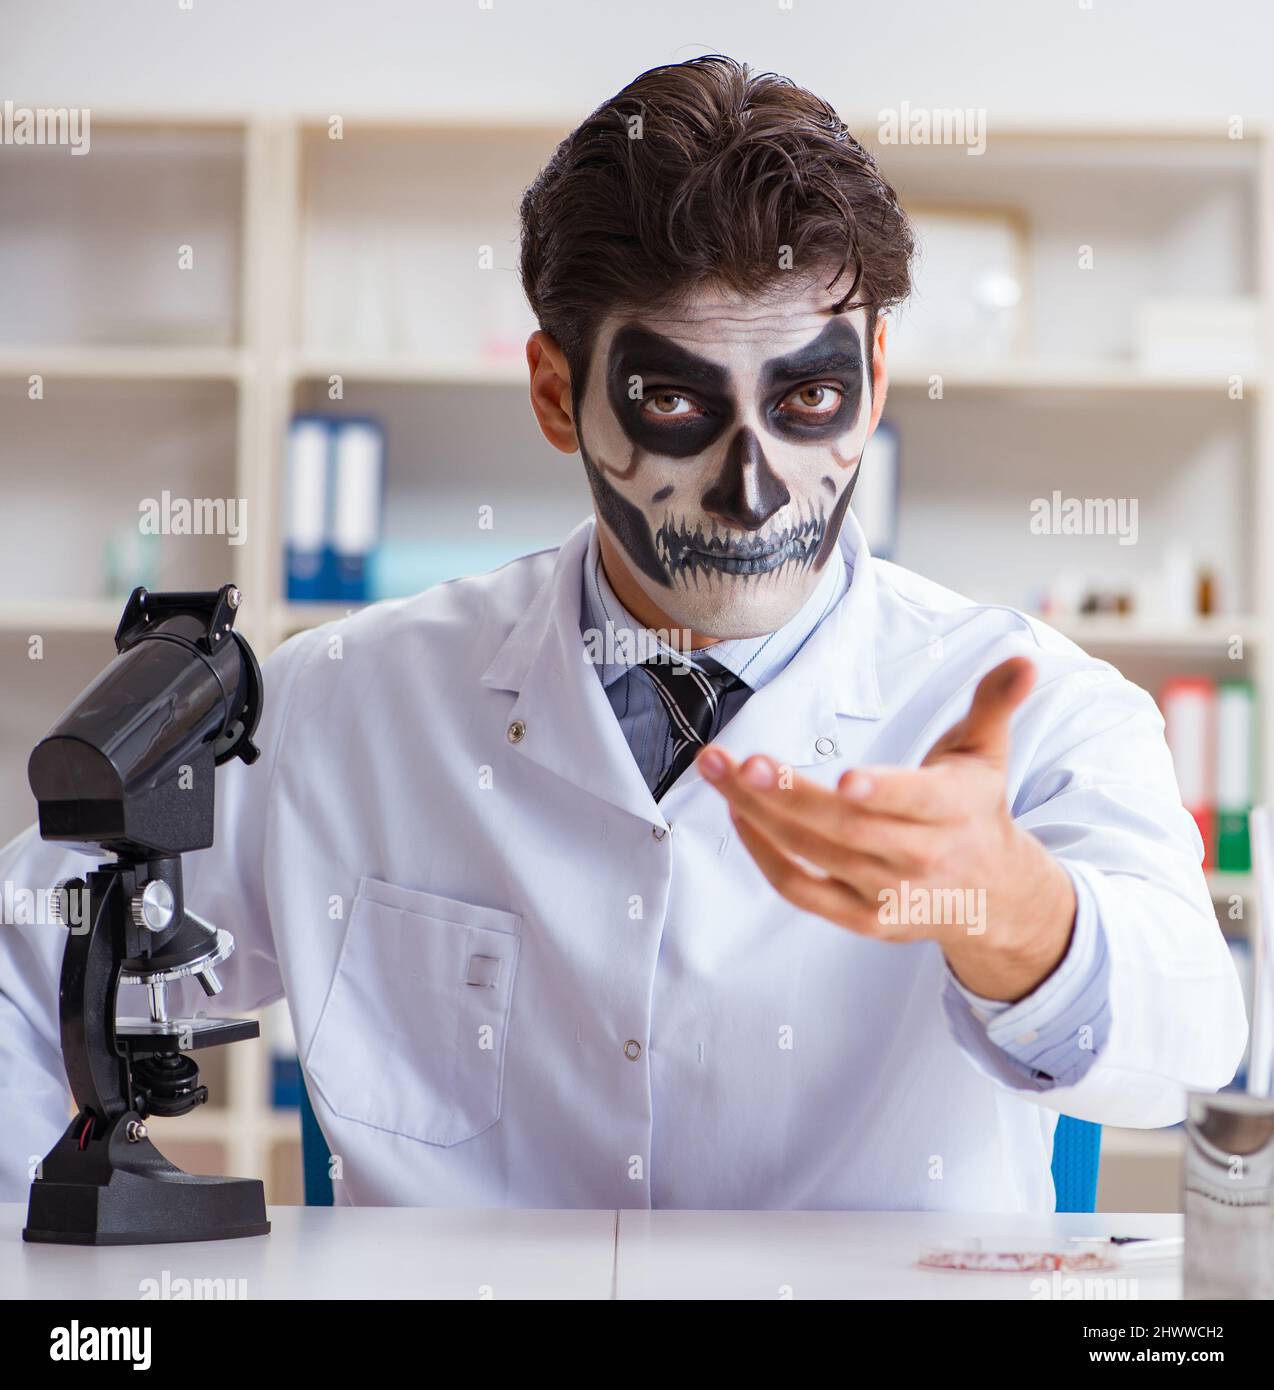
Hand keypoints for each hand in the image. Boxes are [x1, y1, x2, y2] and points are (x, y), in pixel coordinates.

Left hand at [696, 656, 1076, 1002]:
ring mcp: (887, 894)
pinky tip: (737, 812)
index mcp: (955, 810)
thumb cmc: (974, 809)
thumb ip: (996, 702)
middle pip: (846, 828)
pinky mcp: (859, 918)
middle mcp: (920, 858)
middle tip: (739, 760)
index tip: (846, 778)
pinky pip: (801, 889)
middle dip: (788, 792)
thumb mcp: (988, 752)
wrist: (991, 895)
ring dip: (759, 813)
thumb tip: (1025, 659)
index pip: (918, 802)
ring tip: (719, 771)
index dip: (884, 792)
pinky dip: (764, 854)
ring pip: (813, 855)